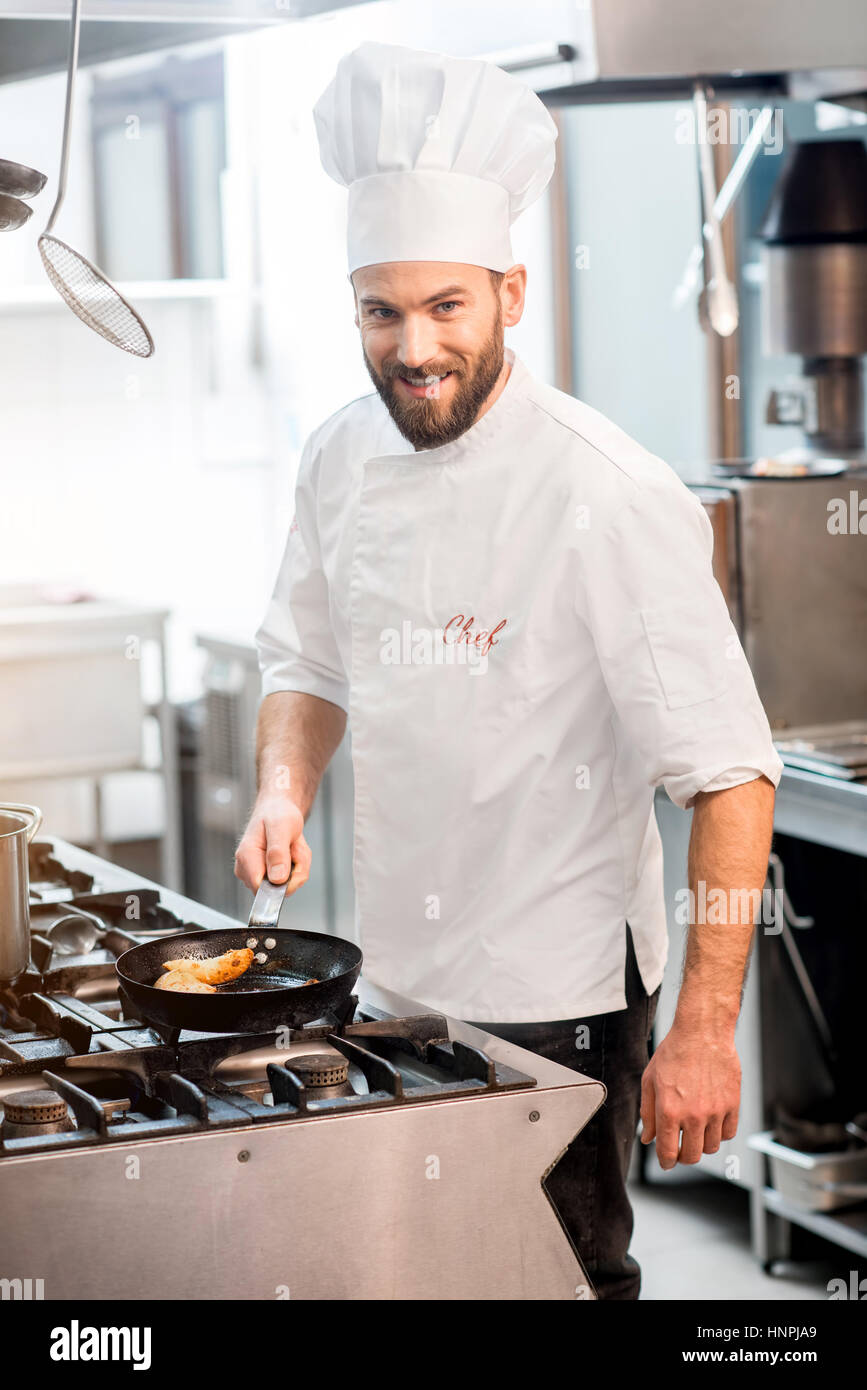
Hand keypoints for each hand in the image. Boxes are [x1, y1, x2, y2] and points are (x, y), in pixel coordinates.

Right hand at [234, 794, 311, 895]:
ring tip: (292, 846)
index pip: (262, 888)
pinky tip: (291, 852)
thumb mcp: (281, 827)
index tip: (292, 858)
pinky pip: (289, 882)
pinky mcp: (267, 878)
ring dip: (298, 866)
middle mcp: (247, 870)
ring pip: (287, 886)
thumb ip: (278, 852)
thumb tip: (277, 879)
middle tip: (294, 846)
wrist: (277, 810)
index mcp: (247, 856)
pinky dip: (297, 867)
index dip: (284, 881)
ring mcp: (256, 875)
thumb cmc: (277, 814)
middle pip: (278, 888)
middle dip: (295, 869)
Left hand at [640, 1022, 740, 1168]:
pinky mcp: (732, 1104)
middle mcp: (694, 1115)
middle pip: (692, 1156)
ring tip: (695, 1130)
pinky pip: (728, 1133)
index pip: (668, 1152)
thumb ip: (648, 1113)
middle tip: (680, 1148)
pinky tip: (711, 1122)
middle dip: (683, 1156)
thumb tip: (648, 1138)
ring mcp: (715, 1111)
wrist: (702, 1033)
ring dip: (701, 1144)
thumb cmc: (674, 1052)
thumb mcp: (650, 1080)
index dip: (666, 1162)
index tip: (666, 1162)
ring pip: (711, 1147)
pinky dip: (720, 1133)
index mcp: (670, 1110)